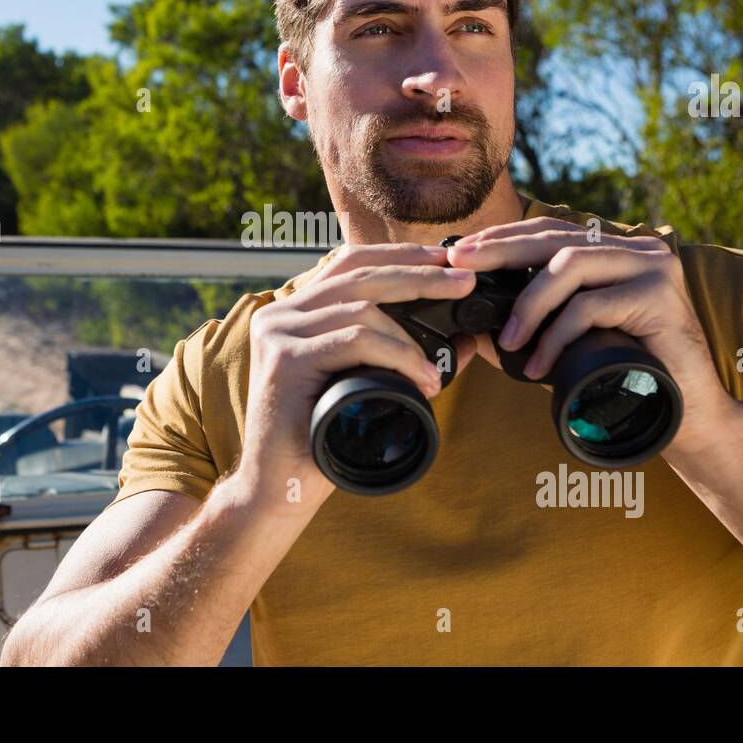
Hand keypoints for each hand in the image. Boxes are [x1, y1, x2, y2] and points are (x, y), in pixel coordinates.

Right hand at [239, 243, 480, 509]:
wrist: (279, 487)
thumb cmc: (323, 439)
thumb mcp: (368, 386)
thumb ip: (405, 356)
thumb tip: (464, 342)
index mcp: (294, 311)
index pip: (349, 262)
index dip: (398, 255)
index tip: (446, 258)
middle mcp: (279, 314)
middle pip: (359, 275)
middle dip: (419, 275)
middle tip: (465, 281)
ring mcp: (278, 334)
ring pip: (360, 310)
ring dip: (410, 339)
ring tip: (436, 372)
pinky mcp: (284, 360)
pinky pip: (354, 342)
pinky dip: (396, 356)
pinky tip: (420, 377)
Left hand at [444, 217, 734, 456]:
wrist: (687, 416)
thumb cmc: (627, 378)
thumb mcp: (569, 347)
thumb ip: (529, 332)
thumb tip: (474, 331)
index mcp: (617, 252)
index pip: (552, 231)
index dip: (504, 237)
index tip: (461, 252)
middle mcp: (638, 250)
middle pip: (556, 240)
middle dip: (500, 252)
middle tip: (461, 268)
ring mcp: (653, 268)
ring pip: (571, 266)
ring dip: (529, 303)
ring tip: (507, 340)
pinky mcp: (660, 296)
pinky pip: (591, 306)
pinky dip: (557, 336)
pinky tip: (540, 365)